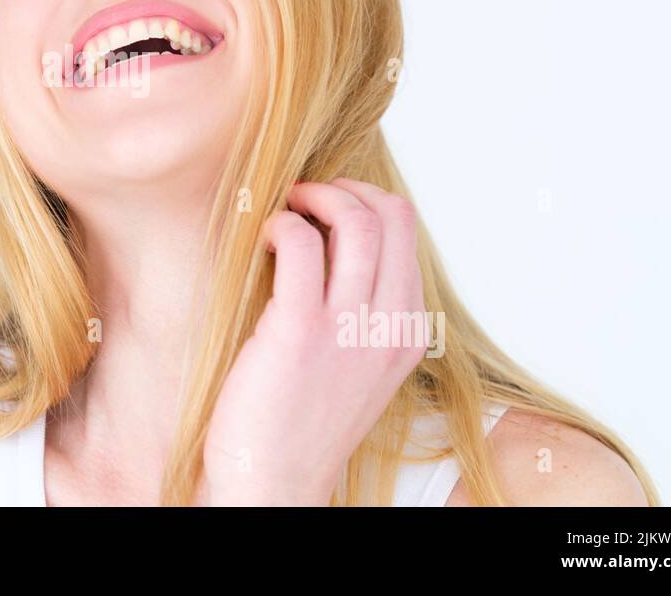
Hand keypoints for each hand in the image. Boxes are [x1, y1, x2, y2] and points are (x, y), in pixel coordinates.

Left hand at [199, 178, 428, 505]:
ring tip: (285, 209)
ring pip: (357, 221)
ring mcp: (350, 329)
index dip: (365, 201)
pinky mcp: (300, 331)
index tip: (329, 205)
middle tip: (307, 196)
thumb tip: (337, 248)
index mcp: (407, 333)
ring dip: (315, 196)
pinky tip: (263, 239)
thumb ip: (363, 314)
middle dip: (346, 187)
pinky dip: (280, 224)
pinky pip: (299, 245)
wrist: (272, 482)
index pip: (408, 232)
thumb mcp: (356, 367)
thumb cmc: (300, 423)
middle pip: (392, 215)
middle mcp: (389, 327)